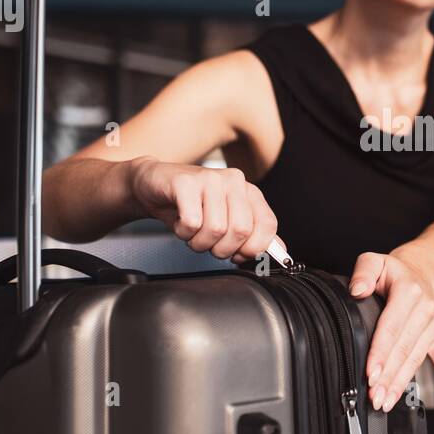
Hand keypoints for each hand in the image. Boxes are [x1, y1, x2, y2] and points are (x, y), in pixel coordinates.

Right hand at [129, 157, 280, 263]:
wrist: (153, 185)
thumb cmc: (190, 205)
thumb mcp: (225, 219)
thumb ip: (253, 235)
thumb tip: (280, 252)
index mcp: (248, 191)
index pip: (267, 225)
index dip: (253, 248)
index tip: (238, 255)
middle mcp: (234, 181)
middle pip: (241, 231)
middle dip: (222, 248)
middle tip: (209, 243)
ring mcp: (210, 178)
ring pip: (215, 230)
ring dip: (199, 242)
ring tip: (192, 232)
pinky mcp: (186, 183)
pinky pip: (192, 223)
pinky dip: (184, 233)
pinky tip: (180, 223)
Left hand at [349, 251, 433, 411]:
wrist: (420, 271)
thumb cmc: (393, 271)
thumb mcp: (374, 262)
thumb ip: (363, 273)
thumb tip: (357, 291)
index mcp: (408, 292)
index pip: (391, 327)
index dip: (380, 353)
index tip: (371, 373)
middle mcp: (424, 309)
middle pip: (403, 348)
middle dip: (388, 376)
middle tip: (375, 397)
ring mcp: (432, 324)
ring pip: (416, 357)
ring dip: (402, 382)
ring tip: (387, 401)